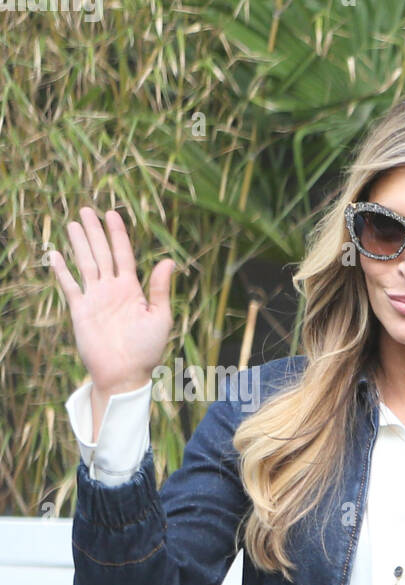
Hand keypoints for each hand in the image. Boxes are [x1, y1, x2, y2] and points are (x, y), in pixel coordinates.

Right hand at [49, 206, 175, 412]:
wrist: (124, 374)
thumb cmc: (147, 350)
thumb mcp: (160, 317)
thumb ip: (159, 288)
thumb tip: (168, 261)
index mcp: (132, 290)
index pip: (123, 254)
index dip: (117, 234)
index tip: (112, 214)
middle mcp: (112, 290)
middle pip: (102, 253)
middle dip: (94, 232)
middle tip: (86, 210)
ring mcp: (95, 298)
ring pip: (85, 263)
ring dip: (79, 244)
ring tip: (72, 223)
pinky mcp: (80, 310)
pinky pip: (69, 285)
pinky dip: (61, 270)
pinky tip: (55, 254)